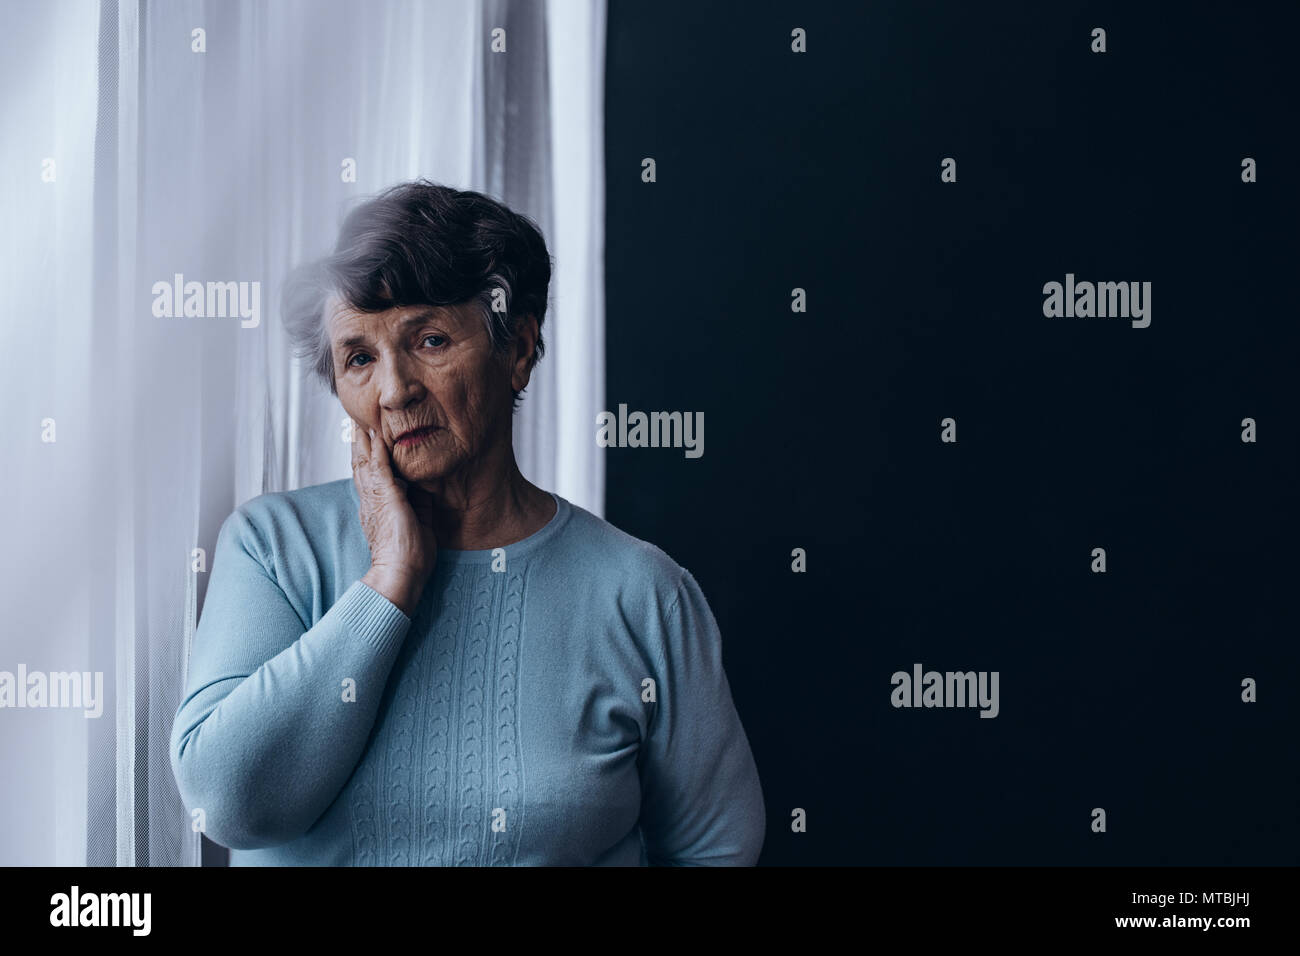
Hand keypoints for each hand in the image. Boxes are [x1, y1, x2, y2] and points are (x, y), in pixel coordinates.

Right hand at [351, 423, 437, 614]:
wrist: (400, 574)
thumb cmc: (410, 558)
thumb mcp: (417, 524)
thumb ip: (418, 505)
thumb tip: (423, 491)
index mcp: (377, 509)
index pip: (370, 479)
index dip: (368, 460)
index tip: (367, 442)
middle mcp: (371, 501)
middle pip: (362, 466)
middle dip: (359, 445)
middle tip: (355, 424)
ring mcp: (376, 498)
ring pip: (366, 462)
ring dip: (364, 441)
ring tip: (360, 421)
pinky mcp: (386, 497)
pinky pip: (380, 467)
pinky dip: (378, 449)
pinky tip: (376, 434)